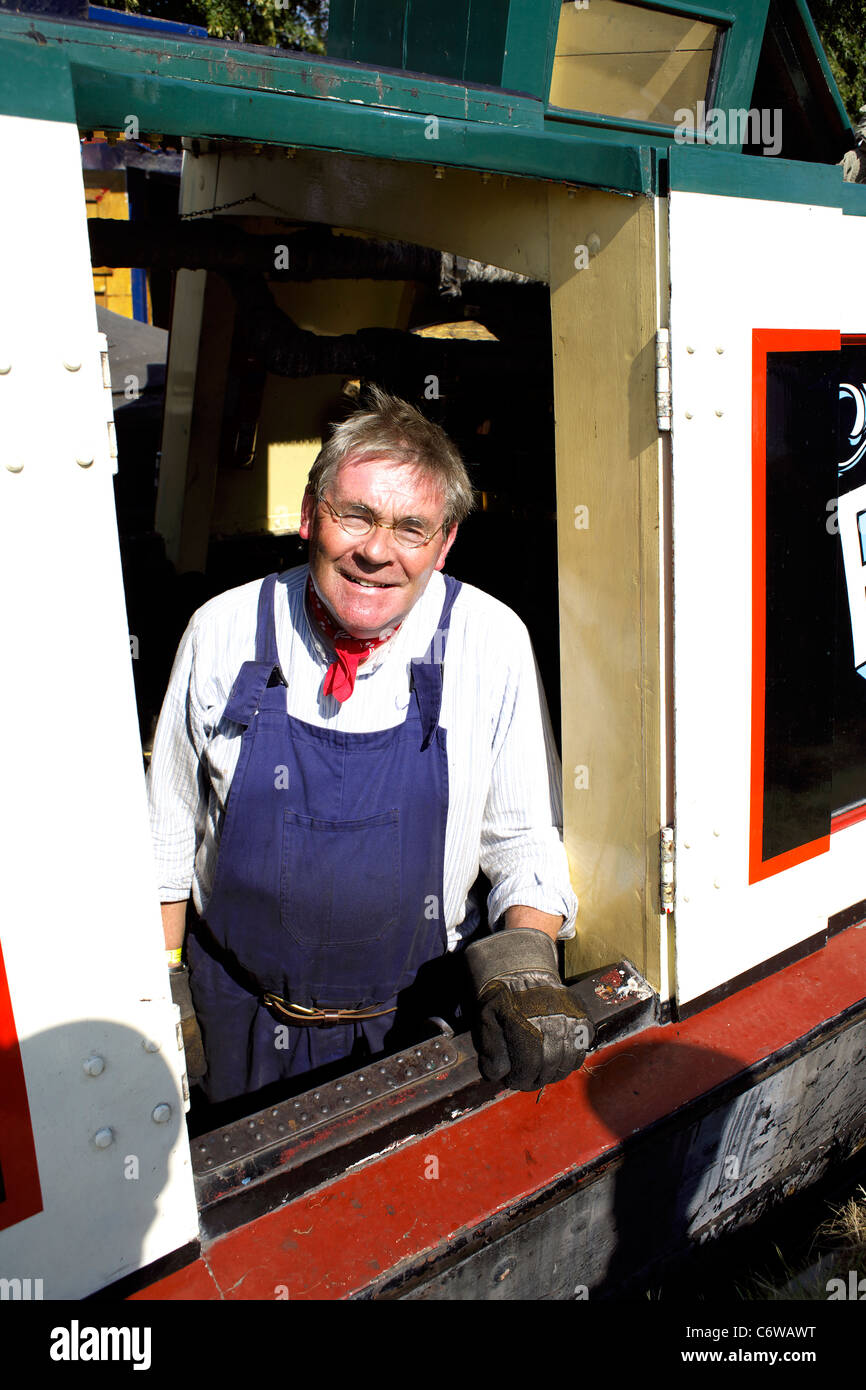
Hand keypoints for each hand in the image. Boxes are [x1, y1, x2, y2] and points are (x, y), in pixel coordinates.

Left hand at [465, 928, 591, 1090]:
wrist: (522, 973)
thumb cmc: (502, 999)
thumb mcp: (486, 1019)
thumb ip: (491, 1049)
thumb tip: (498, 1074)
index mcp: (526, 1023)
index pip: (529, 1066)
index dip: (520, 1079)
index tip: (513, 1081)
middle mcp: (552, 1022)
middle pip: (550, 1066)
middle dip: (536, 1079)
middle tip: (527, 1081)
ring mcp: (570, 1019)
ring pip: (568, 1061)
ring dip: (555, 1073)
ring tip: (542, 1073)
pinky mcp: (582, 1017)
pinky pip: (582, 1049)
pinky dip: (572, 1060)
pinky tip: (558, 1060)